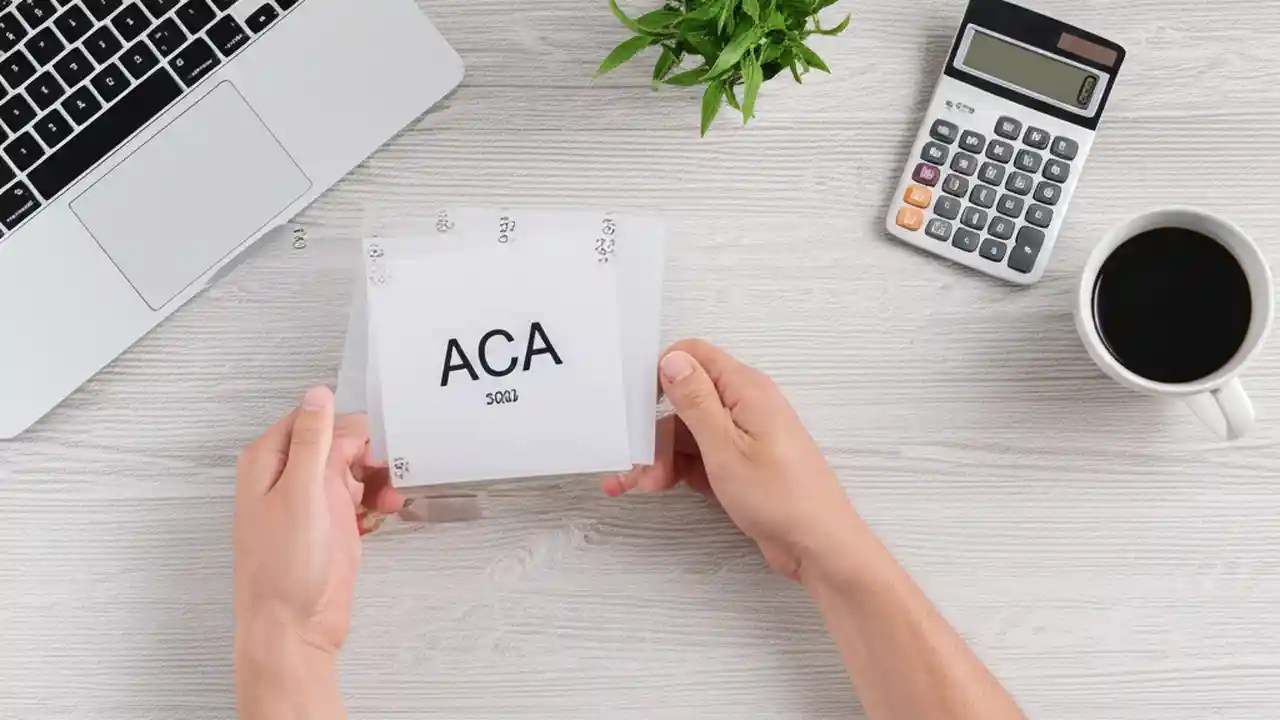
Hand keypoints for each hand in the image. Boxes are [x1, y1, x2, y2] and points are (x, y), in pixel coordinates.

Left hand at [233, 387, 403, 660]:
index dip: (347, 429)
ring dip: (379, 478)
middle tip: (386, 474)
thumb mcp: (300, 492)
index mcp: (269, 461)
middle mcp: (289, 477)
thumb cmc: (285, 567)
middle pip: (340, 442)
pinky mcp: (333, 524)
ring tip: (389, 501)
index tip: (372, 446)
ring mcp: (312, 501)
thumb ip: (312, 440)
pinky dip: (377, 501)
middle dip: (369, 455)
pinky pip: (362, 497)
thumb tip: (319, 395)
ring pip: (356, 469)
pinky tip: (384, 514)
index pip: (314, 419)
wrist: (294, 627)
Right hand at [605, 340, 860, 580]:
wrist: (816, 545)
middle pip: (687, 400)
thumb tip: (673, 359)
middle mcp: (746, 405)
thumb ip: (696, 401)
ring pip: (691, 432)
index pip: (695, 356)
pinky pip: (704, 455)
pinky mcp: (744, 461)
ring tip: (649, 485)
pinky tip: (667, 487)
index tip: (638, 406)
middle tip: (641, 465)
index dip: (663, 374)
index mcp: (746, 390)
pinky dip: (684, 470)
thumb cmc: (779, 497)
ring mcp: (745, 435)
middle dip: (659, 431)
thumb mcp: (724, 447)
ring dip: (666, 456)